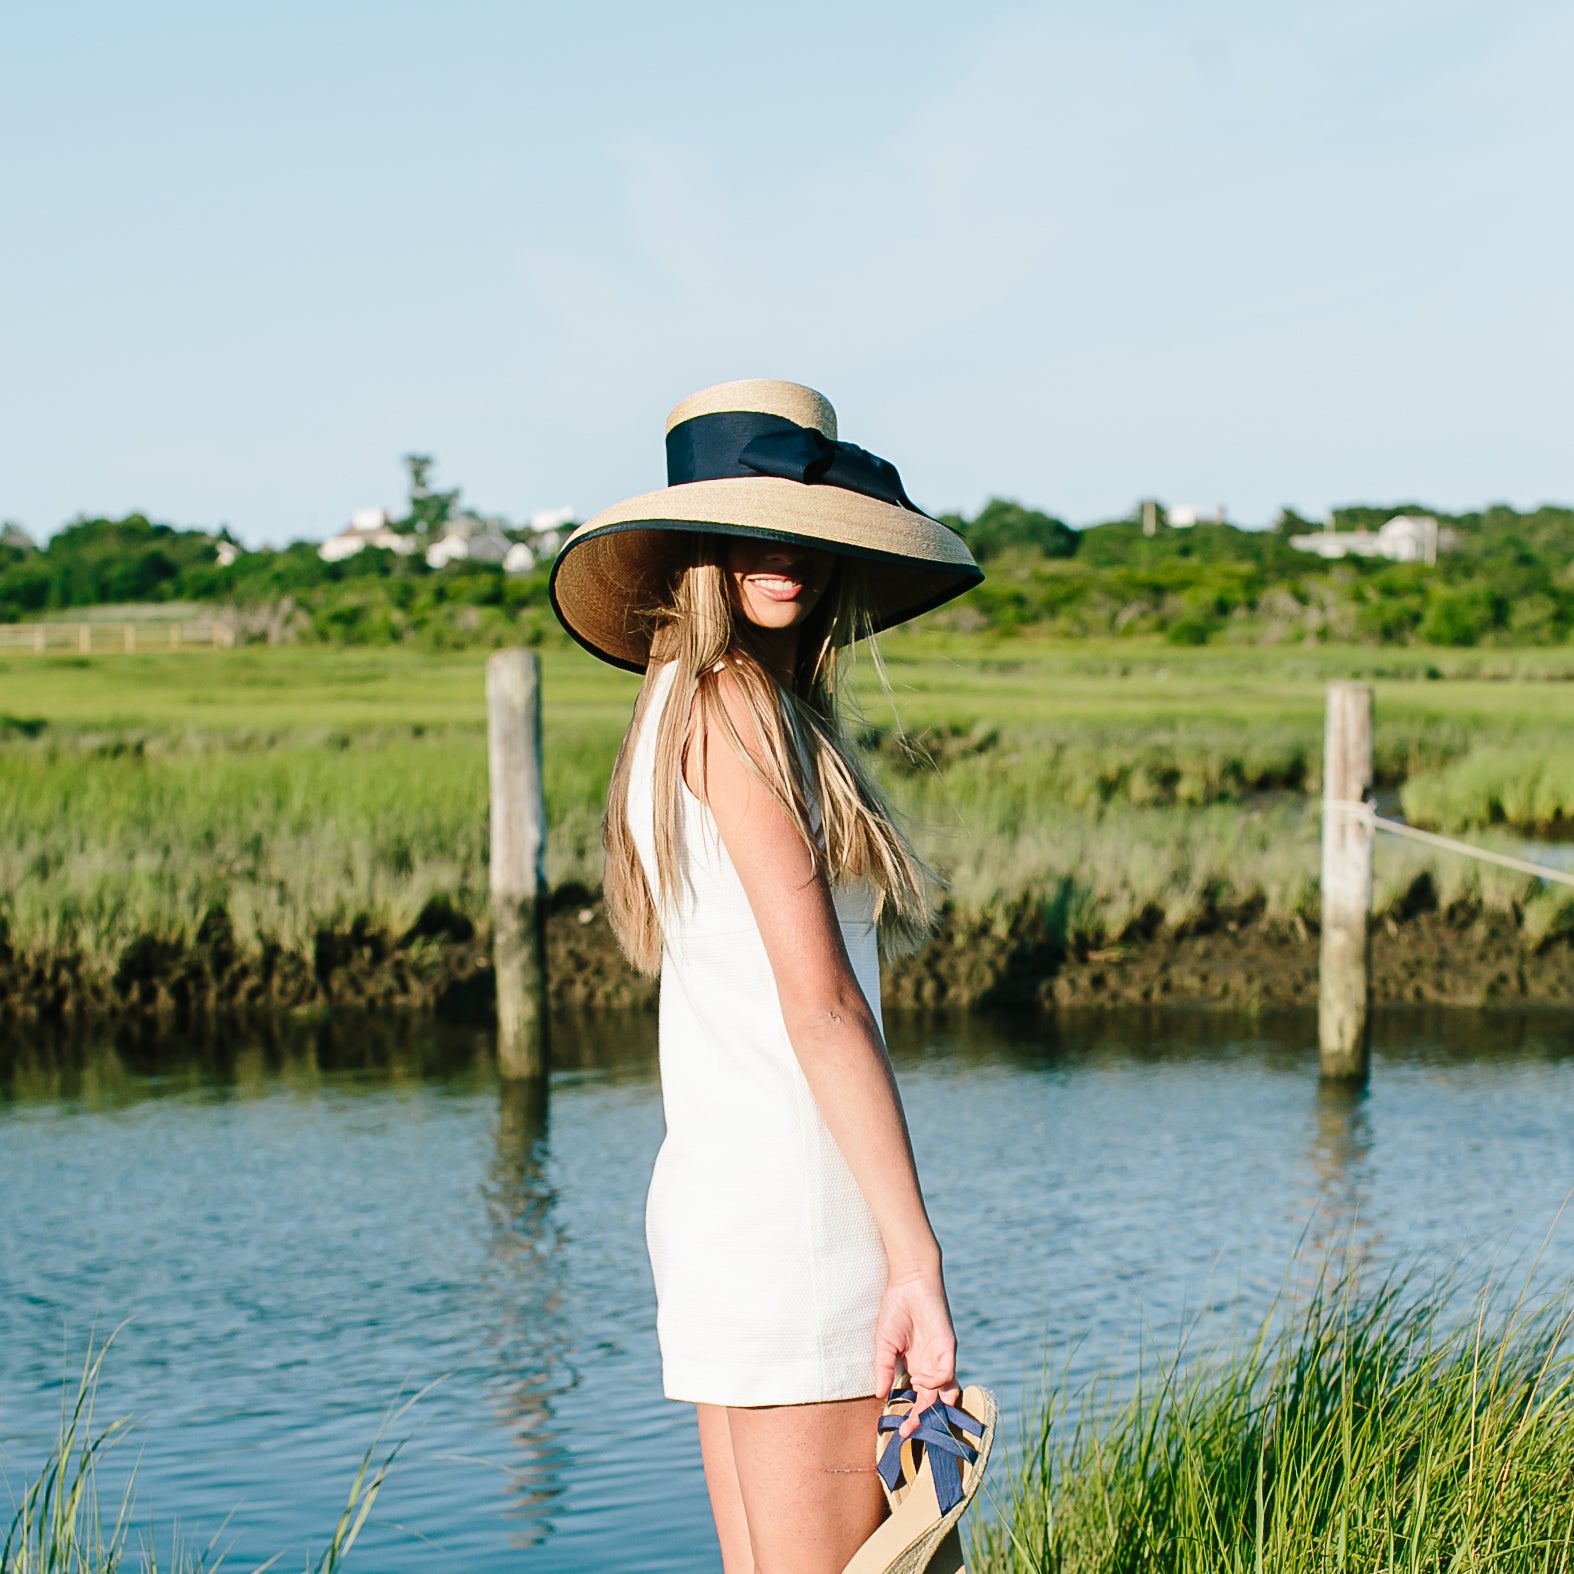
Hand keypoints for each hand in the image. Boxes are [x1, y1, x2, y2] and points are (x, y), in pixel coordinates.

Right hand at [873, 1264, 958, 1438]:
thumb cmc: (895, 1309)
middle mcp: (931, 1366)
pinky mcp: (948, 1347)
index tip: (901, 1431)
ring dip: (935, 1406)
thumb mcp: (884, 1344)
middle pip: (934, 1401)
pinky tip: (920, 1379)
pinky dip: (936, 1382)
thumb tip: (880, 1396)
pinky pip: (948, 1373)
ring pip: (946, 1391)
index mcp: (916, 1366)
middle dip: (925, 1419)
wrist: (909, 1282)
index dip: (913, 1416)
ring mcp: (941, 1358)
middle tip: (911, 1431)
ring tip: (921, 1414)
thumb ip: (883, 1369)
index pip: (919, 1398)